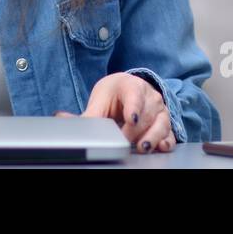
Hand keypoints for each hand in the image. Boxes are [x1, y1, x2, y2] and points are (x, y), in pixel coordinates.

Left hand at [54, 72, 174, 153]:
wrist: (127, 88)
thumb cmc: (113, 94)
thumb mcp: (100, 100)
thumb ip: (88, 114)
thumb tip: (62, 120)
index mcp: (131, 85)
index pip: (134, 95)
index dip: (133, 107)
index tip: (131, 119)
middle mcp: (149, 96)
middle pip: (146, 114)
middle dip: (136, 130)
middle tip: (125, 140)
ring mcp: (160, 109)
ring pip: (161, 124)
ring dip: (153, 137)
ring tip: (143, 147)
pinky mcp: (165, 122)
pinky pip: (169, 133)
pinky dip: (166, 141)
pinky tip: (160, 147)